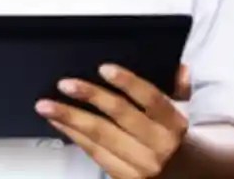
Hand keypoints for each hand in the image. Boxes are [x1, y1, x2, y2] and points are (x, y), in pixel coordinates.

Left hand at [37, 64, 190, 178]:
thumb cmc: (180, 143)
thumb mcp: (185, 114)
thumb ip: (178, 90)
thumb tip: (177, 67)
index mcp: (174, 124)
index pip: (152, 99)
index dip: (128, 82)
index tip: (104, 68)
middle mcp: (159, 146)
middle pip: (121, 116)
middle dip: (90, 97)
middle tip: (65, 84)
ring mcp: (142, 166)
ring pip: (101, 138)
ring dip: (71, 119)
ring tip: (48, 106)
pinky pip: (95, 155)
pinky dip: (74, 137)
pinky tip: (59, 124)